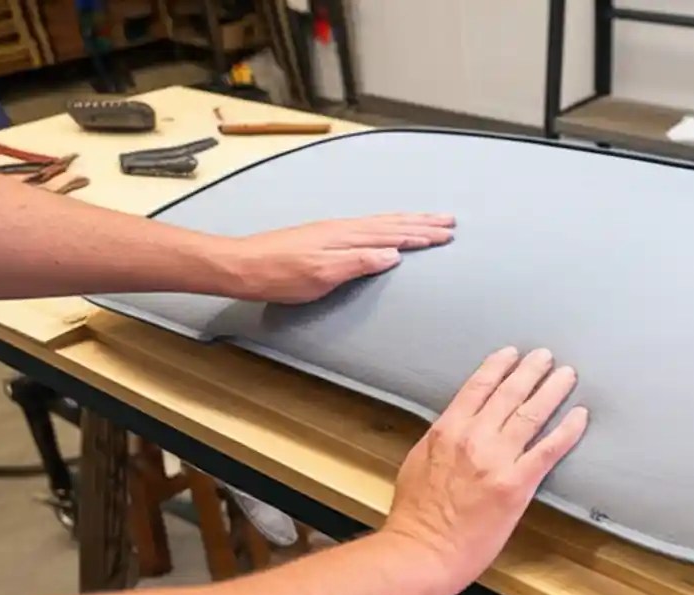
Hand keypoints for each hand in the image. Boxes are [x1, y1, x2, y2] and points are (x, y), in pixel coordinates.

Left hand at [222, 213, 454, 302]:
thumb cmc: (281, 275)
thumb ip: (359, 262)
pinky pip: (368, 225)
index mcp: (347, 238)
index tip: (446, 235)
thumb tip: (393, 254)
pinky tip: (387, 227)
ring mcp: (334, 231)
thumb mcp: (322, 275)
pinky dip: (386, 224)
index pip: (393, 235)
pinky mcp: (325, 236)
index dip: (421, 235)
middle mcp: (344, 229)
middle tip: (449, 221)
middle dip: (421, 223)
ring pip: (380, 222)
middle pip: (391, 224)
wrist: (244, 266)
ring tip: (429, 220)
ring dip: (407, 221)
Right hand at [383, 346, 588, 591]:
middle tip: (547, 356)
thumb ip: (442, 440)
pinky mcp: (517, 484)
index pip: (478, 387)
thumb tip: (455, 428)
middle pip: (509, 394)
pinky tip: (580, 415)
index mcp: (447, 430)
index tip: (512, 353)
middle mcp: (474, 438)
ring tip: (567, 375)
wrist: (422, 551)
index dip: (498, 366)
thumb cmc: (416, 515)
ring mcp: (497, 460)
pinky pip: (549, 449)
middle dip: (531, 371)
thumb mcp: (419, 462)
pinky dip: (567, 430)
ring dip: (552, 390)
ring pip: (531, 414)